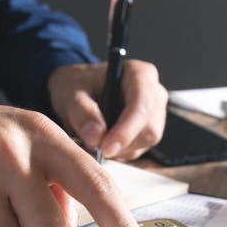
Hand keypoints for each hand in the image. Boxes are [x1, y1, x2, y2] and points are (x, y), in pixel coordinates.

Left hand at [47, 59, 167, 159]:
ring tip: (94, 138)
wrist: (80, 90)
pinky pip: (138, 150)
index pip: (142, 105)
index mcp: (140, 74)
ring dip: (118, 148)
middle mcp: (154, 93)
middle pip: (149, 128)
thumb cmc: (78, 84)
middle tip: (94, 146)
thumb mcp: (72, 93)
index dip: (126, 129)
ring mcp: (155, 114)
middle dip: (121, 142)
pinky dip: (118, 151)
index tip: (105, 147)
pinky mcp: (148, 132)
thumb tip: (96, 137)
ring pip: (145, 142)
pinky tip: (103, 140)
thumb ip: (82, 113)